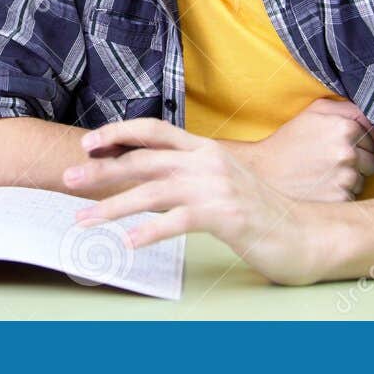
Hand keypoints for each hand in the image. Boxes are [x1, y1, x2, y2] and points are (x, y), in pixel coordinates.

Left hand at [64, 117, 334, 285]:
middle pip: (143, 160)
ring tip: (85, 219)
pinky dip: (149, 231)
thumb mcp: (220, 183)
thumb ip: (187, 174)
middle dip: (101, 169)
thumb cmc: (259, 213)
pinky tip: (128, 243)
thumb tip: (145, 178)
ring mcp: (217, 187)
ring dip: (112, 206)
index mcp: (204, 149)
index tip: (86, 144)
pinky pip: (178, 221)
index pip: (152, 130)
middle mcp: (207, 161)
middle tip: (67, 179)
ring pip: (152, 191)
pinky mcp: (226, 215)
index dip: (117, 133)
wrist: (306, 235)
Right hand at [232, 98, 373, 201]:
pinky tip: (321, 189)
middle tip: (329, 162)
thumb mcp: (313, 112)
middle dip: (356, 162)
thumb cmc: (289, 141)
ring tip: (323, 176)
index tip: (340, 147)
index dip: (358, 143)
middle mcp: (349, 152)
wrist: (263, 172)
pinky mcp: (341, 199)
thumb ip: (347, 108)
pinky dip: (340, 196)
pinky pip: (353, 198)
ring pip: (363, 181)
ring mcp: (346, 178)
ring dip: (349, 180)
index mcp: (344, 127)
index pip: (373, 138)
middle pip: (372, 161)